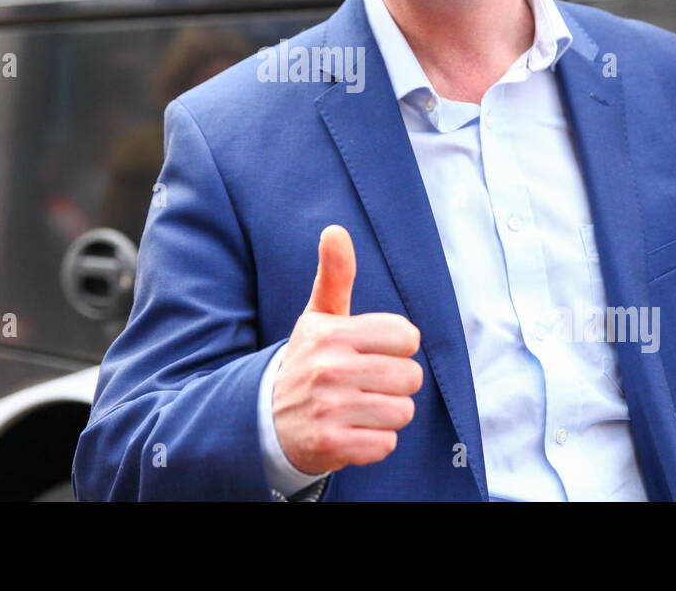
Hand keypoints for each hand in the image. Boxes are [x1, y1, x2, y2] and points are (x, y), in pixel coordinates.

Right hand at [272, 224, 422, 475]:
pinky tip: (352, 430)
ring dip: (388, 414)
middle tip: (368, 383)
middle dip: (396, 383)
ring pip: (402, 412)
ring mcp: (328, 409)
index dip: (397, 346)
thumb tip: (335, 230)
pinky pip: (386, 444)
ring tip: (360, 407)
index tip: (374, 351)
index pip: (406, 336)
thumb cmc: (308, 361)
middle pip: (410, 376)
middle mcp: (327, 368)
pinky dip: (375, 442)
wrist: (265, 419)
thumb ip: (334, 275)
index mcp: (330, 332)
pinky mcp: (330, 445)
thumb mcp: (318, 317)